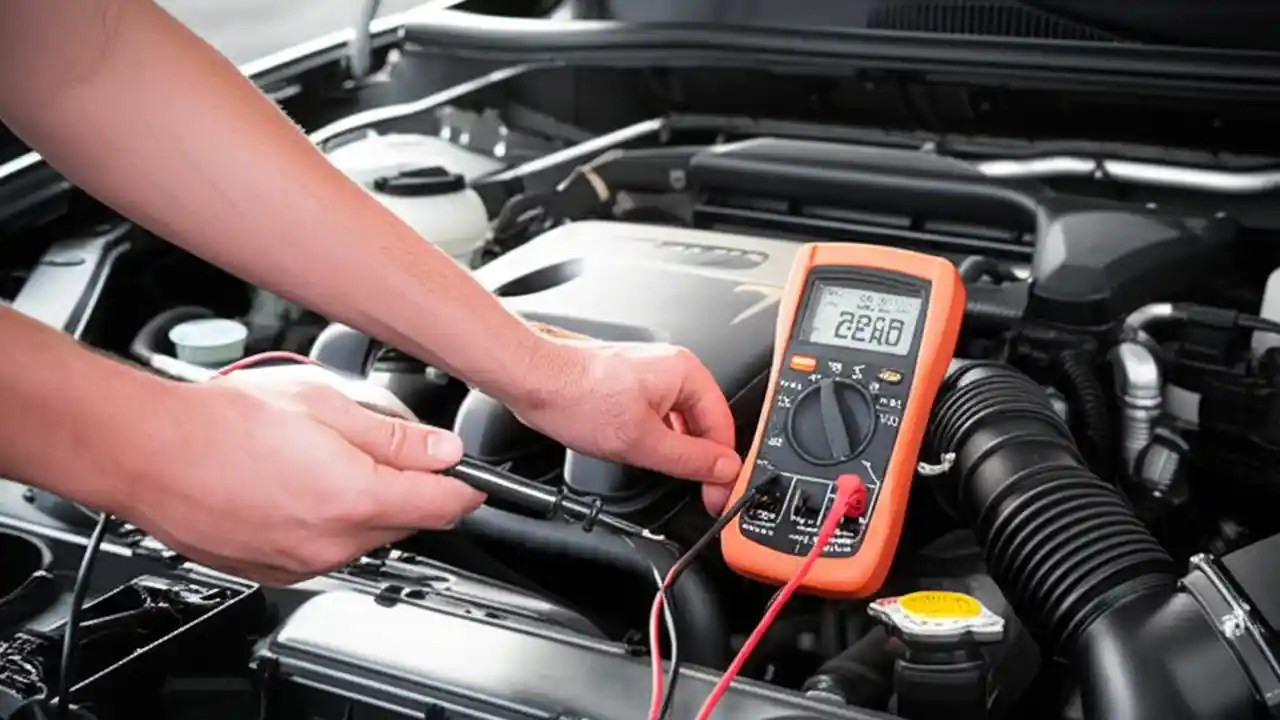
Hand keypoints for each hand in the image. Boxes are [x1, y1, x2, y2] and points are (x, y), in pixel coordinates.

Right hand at [107, 370, 483, 585]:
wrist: (148, 453)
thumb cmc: (224, 423)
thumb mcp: (325, 404)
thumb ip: (393, 435)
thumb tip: (442, 450)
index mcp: (356, 499)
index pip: (444, 506)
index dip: (465, 488)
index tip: (471, 477)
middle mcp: (333, 543)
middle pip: (406, 524)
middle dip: (410, 490)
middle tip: (389, 449)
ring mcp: (301, 563)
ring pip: (364, 539)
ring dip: (366, 506)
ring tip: (327, 458)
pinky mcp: (272, 571)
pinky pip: (323, 551)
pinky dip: (327, 523)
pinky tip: (297, 484)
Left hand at [513, 340, 743, 513]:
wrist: (533, 380)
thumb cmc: (576, 396)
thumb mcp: (641, 441)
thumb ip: (690, 459)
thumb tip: (723, 469)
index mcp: (686, 372)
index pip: (722, 425)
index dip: (723, 464)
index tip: (720, 491)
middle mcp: (672, 368)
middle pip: (702, 423)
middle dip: (698, 458)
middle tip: (697, 490)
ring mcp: (650, 376)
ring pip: (678, 422)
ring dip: (674, 449)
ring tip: (659, 470)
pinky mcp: (631, 385)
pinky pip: (657, 416)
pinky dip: (654, 439)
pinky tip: (640, 453)